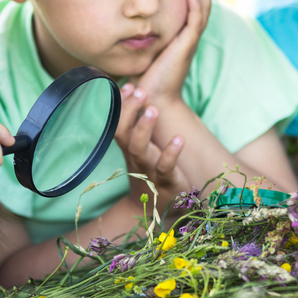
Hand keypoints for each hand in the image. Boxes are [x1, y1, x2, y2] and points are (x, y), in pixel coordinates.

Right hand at [113, 84, 189, 209]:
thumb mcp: (144, 150)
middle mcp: (136, 158)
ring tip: (153, 110)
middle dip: (130, 111)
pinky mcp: (167, 182)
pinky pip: (165, 168)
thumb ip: (140, 127)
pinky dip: (171, 153)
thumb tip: (140, 96)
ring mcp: (149, 171)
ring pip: (139, 150)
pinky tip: (179, 139)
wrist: (158, 211)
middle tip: (140, 90)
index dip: (121, 106)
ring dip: (144, 129)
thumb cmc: (152, 172)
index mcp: (129, 149)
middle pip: (124, 134)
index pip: (118, 124)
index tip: (128, 85)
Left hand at [130, 0, 211, 107]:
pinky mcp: (185, 48)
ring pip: (202, 8)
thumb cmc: (146, 78)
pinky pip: (194, 24)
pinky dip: (195, 8)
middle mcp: (188, 34)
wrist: (154, 99)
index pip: (191, 3)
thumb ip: (140, 34)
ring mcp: (189, 40)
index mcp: (181, 33)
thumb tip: (122, 20)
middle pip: (202, 0)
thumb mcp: (143, 49)